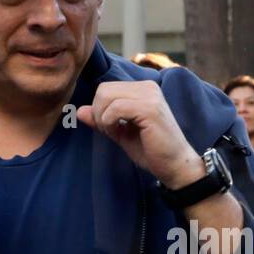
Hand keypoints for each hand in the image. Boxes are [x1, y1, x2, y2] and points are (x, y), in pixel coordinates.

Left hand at [76, 81, 201, 188]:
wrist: (174, 166)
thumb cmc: (151, 151)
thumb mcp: (121, 133)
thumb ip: (102, 120)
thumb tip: (79, 111)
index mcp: (143, 89)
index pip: (106, 89)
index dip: (100, 110)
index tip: (112, 128)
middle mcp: (148, 87)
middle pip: (103, 90)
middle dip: (99, 113)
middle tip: (112, 132)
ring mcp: (150, 96)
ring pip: (106, 96)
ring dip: (104, 118)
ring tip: (117, 133)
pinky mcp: (149, 108)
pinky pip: (115, 108)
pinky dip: (110, 122)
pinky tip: (120, 133)